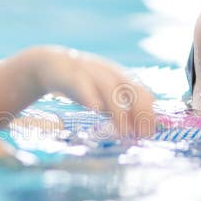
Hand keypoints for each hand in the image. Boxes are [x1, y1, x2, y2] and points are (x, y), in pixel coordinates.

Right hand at [23, 46, 155, 137]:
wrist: (51, 64)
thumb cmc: (82, 85)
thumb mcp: (104, 95)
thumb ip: (120, 109)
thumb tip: (138, 131)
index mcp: (121, 79)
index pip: (144, 94)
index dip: (149, 113)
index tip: (148, 134)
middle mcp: (110, 74)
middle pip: (133, 90)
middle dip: (140, 113)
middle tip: (140, 135)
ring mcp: (91, 73)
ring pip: (110, 89)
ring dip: (120, 111)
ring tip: (123, 131)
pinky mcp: (72, 76)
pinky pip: (83, 85)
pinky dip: (91, 96)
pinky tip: (95, 109)